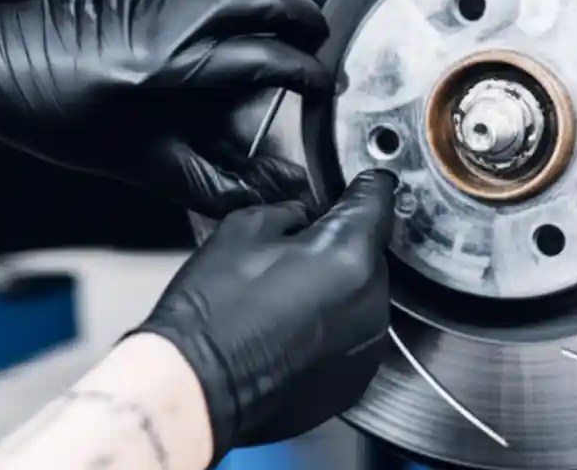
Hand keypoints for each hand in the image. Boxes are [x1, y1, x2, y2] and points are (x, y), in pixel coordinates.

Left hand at [0, 0, 332, 216]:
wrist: (0, 67)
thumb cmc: (61, 113)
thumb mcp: (144, 163)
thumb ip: (220, 182)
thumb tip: (279, 190)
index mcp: (178, 66)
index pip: (272, 59)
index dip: (309, 74)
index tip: (322, 86)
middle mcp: (178, 15)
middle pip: (273, 1)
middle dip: (309, 22)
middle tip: (319, 43)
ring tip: (300, 2)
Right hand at [134, 169, 397, 460]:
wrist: (197, 388)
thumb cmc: (212, 316)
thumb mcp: (243, 231)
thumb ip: (289, 213)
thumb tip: (304, 215)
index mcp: (349, 255)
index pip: (379, 201)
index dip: (366, 189)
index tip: (362, 187)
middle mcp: (372, 301)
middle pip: (372, 254)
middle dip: (343, 249)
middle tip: (297, 256)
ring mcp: (369, 344)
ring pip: (365, 297)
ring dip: (340, 292)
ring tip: (288, 301)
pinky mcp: (358, 376)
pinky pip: (356, 337)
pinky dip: (335, 330)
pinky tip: (294, 332)